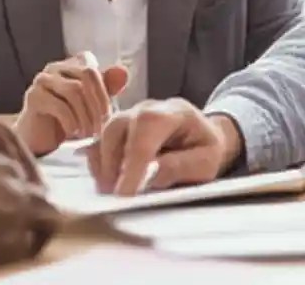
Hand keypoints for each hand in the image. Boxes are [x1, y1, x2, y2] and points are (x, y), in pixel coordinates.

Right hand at [0, 140, 60, 275]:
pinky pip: (32, 246)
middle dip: (33, 212)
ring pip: (49, 217)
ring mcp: (12, 207)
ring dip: (37, 230)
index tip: (5, 212)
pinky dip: (23, 252)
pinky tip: (2, 258)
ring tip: (19, 246)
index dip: (15, 196)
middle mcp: (6, 176)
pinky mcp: (10, 241)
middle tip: (21, 231)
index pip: (19, 176)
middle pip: (40, 194)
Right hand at [13, 52, 128, 155]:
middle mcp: (55, 67)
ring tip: (88, 133)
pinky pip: (59, 105)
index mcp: (72, 64)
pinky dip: (71, 122)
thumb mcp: (92, 105)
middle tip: (100, 128)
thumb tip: (123, 72)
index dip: (103, 92)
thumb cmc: (68, 121)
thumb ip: (107, 87)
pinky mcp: (33, 97)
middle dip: (97, 103)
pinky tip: (73, 133)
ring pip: (74, 90)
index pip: (93, 68)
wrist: (39, 141)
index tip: (108, 116)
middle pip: (86, 74)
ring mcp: (42, 80)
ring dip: (85, 115)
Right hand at [85, 98, 240, 195]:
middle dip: (113, 164)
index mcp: (175, 112)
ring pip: (104, 135)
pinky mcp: (118, 129)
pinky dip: (99, 164)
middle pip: (117, 126)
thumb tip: (148, 175)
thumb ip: (178, 167)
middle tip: (115, 197)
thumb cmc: (206, 150)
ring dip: (103, 166)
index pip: (147, 129)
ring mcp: (129, 116)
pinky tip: (107, 183)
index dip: (133, 163)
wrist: (204, 137)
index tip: (124, 194)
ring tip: (111, 192)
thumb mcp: (205, 163)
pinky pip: (99, 143)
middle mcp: (147, 108)